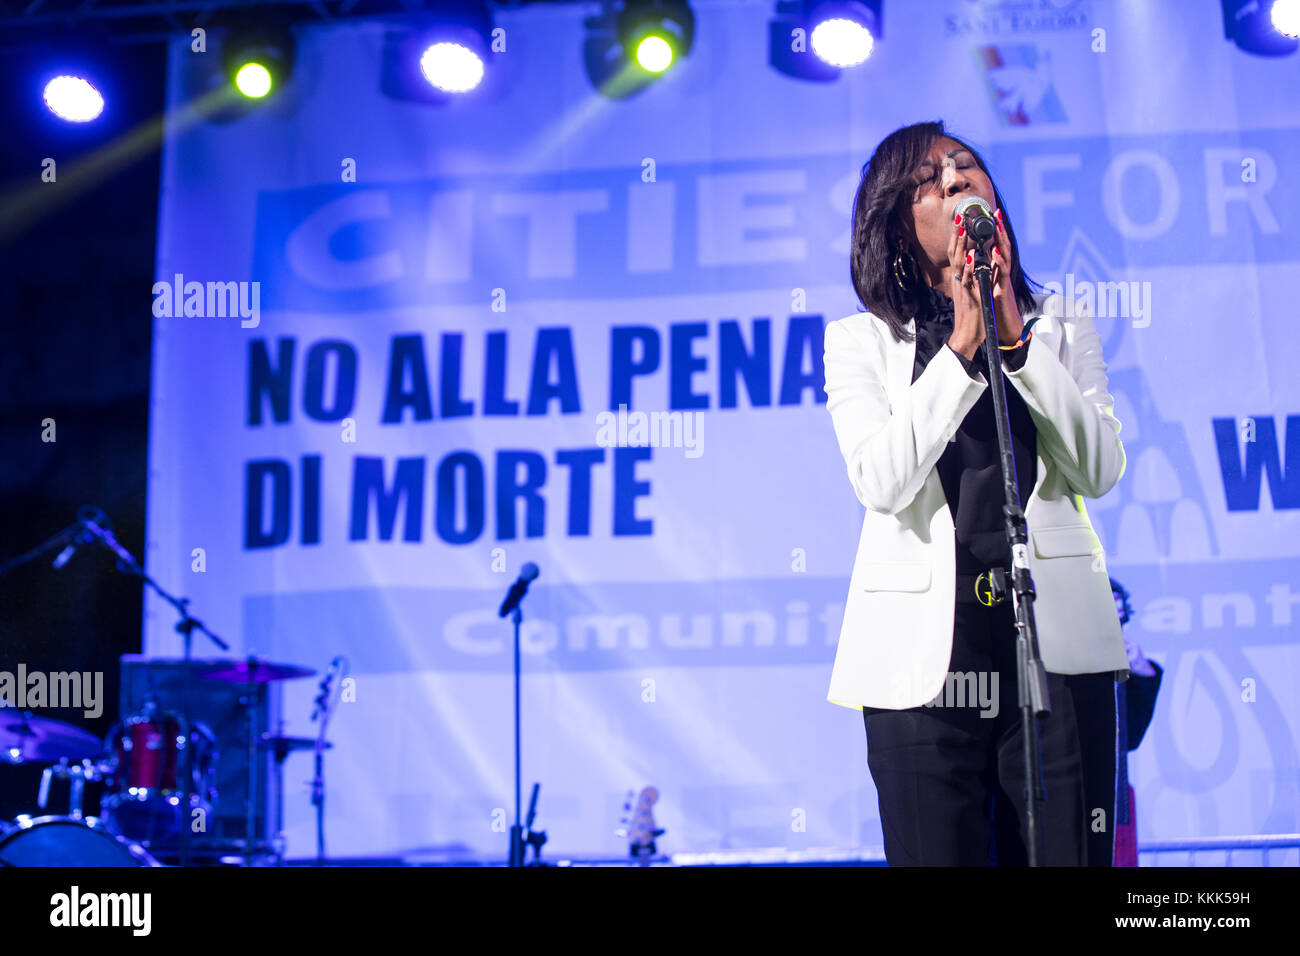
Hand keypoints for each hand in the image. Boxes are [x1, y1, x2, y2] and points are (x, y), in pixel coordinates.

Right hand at [945, 211, 983, 360]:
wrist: (966, 336)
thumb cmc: (970, 316)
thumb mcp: (969, 293)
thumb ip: (969, 278)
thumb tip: (972, 263)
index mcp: (960, 279)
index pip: (957, 254)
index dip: (957, 237)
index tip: (959, 221)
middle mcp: (959, 281)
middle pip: (956, 254)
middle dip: (957, 235)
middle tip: (959, 217)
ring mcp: (963, 288)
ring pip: (960, 263)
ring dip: (962, 245)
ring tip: (963, 229)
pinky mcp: (970, 297)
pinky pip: (969, 280)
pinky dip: (971, 267)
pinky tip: (973, 256)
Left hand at [990, 208, 1024, 345]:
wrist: (1004, 326)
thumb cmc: (996, 306)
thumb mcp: (990, 284)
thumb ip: (989, 270)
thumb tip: (985, 256)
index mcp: (997, 270)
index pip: (996, 246)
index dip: (995, 231)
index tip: (992, 214)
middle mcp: (1002, 273)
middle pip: (1002, 247)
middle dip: (999, 230)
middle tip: (996, 213)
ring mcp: (1003, 281)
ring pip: (1003, 258)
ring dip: (1000, 242)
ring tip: (996, 228)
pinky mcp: (1002, 291)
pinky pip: (1000, 274)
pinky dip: (998, 263)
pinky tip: (994, 253)